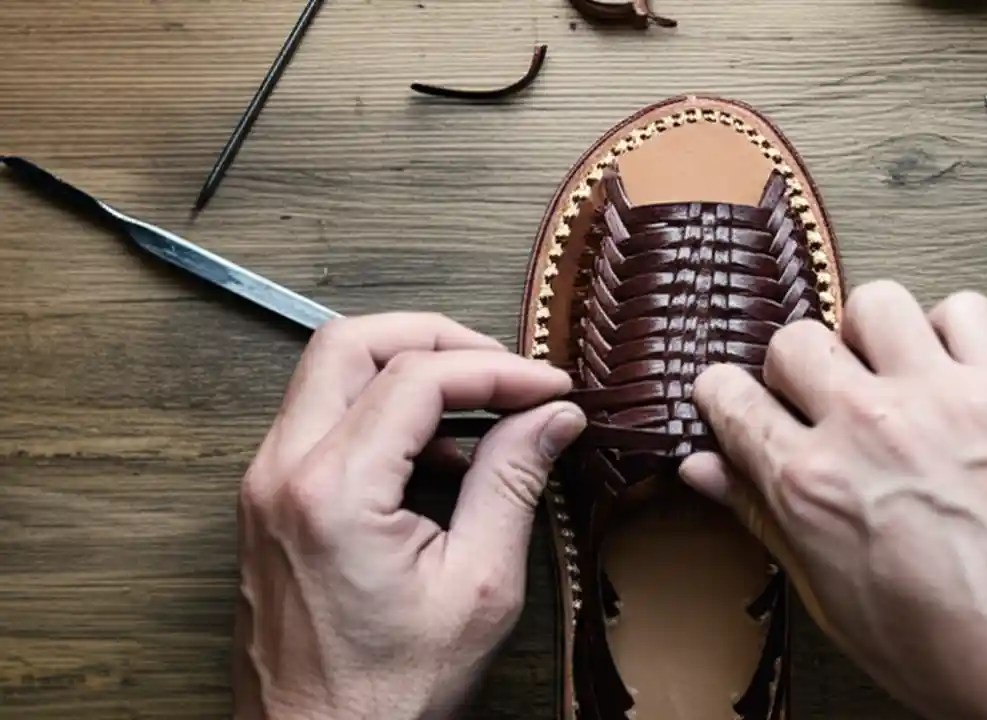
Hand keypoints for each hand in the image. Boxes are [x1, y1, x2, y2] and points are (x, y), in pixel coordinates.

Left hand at [233, 313, 585, 719]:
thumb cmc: (387, 692)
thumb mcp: (478, 588)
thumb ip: (512, 483)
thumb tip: (552, 416)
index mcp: (333, 491)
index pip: (417, 377)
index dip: (496, 369)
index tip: (549, 386)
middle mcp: (282, 473)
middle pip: (351, 342)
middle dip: (437, 338)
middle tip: (503, 368)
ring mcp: (265, 485)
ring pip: (329, 372)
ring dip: (407, 370)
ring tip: (480, 409)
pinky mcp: (268, 502)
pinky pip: (323, 419)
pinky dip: (381, 411)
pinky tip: (437, 454)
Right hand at [681, 281, 986, 718]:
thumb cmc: (954, 651)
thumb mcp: (829, 598)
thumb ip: (762, 517)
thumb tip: (704, 471)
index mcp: (812, 485)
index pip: (730, 396)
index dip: (723, 395)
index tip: (734, 399)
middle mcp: (869, 428)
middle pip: (794, 340)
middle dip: (795, 367)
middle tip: (819, 399)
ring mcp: (942, 400)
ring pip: (874, 302)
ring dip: (869, 336)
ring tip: (887, 376)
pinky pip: (966, 309)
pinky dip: (952, 331)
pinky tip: (951, 374)